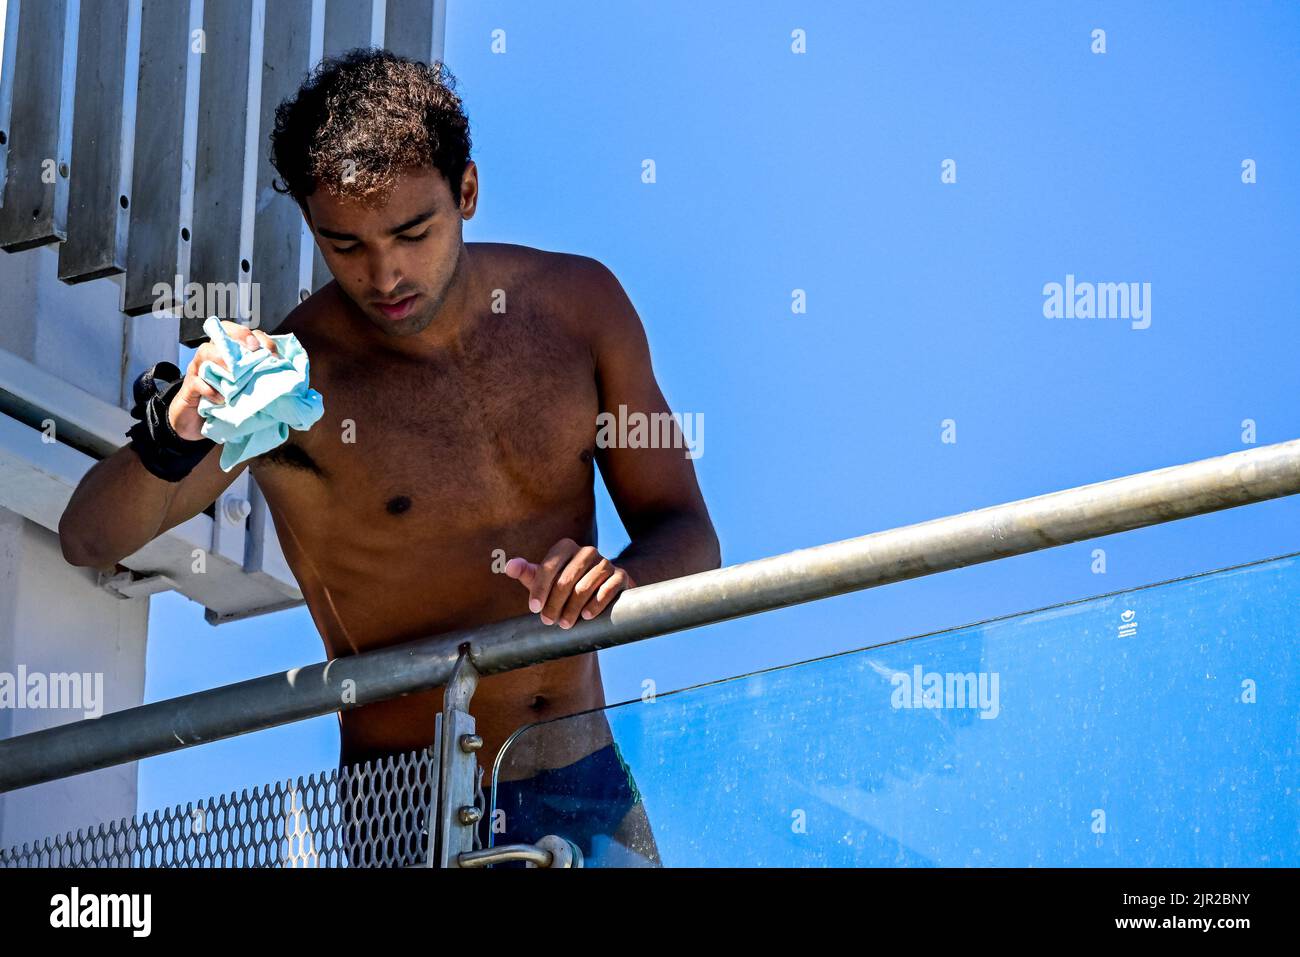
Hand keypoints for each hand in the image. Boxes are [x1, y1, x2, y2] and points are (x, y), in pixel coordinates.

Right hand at [168, 321, 277, 439]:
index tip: (272, 353)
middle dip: (239, 336)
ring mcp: (198, 369)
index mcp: (228, 354)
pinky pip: (197, 382)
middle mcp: (212, 356)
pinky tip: (222, 399)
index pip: (240, 333)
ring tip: (235, 376)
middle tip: (253, 350)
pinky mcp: (188, 387)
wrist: (197, 425)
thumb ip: (264, 381)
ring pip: (205, 352)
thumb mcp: (248, 390)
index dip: (257, 337)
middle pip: (221, 333)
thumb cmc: (227, 403)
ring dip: (222, 360)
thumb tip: (294, 382)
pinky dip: (210, 389)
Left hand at [504, 538, 636, 628]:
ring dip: (574, 608)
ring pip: (586, 586)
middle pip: (567, 580)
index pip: (549, 567)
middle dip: (555, 603)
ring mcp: (606, 562)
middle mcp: (587, 551)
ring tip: (566, 623)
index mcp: (565, 547)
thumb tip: (508, 566)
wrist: (601, 587)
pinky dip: (597, 603)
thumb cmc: (565, 583)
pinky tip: (587, 615)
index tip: (534, 609)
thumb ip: (526, 572)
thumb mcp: (544, 578)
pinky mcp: (620, 575)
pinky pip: (608, 588)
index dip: (539, 589)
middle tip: (549, 621)